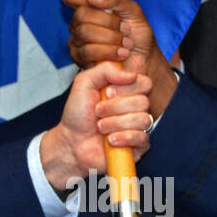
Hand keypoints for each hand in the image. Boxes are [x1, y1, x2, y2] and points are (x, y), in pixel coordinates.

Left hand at [38, 62, 151, 189]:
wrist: (71, 142)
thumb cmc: (78, 114)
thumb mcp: (85, 82)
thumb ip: (106, 69)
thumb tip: (131, 75)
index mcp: (128, 92)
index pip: (145, 83)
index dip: (126, 88)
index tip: (107, 93)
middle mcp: (136, 108)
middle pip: (143, 101)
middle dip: (115, 107)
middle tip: (98, 111)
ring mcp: (139, 128)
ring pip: (142, 120)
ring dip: (116, 123)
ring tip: (100, 127)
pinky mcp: (138, 146)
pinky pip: (142, 138)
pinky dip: (123, 138)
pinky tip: (110, 140)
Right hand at [61, 0, 178, 118]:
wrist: (145, 62)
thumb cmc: (138, 36)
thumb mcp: (133, 11)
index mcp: (90, 7)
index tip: (99, 3)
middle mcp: (80, 23)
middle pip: (81, 14)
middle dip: (109, 23)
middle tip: (124, 30)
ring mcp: (78, 41)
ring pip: (85, 33)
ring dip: (112, 39)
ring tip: (125, 44)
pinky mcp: (80, 59)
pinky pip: (88, 51)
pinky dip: (109, 52)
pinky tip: (120, 55)